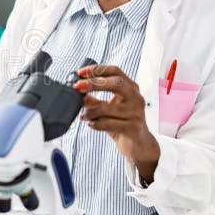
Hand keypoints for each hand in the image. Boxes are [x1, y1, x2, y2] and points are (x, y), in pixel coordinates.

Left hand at [73, 64, 159, 182]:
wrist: (138, 145)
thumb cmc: (122, 123)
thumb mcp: (106, 109)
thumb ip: (93, 100)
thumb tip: (76, 92)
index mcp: (130, 88)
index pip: (115, 71)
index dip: (97, 69)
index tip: (81, 72)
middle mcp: (136, 97)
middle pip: (117, 82)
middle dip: (94, 83)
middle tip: (77, 87)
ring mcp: (137, 113)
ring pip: (109, 107)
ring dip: (91, 111)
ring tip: (84, 115)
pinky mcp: (134, 128)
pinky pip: (111, 124)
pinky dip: (97, 124)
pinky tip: (91, 124)